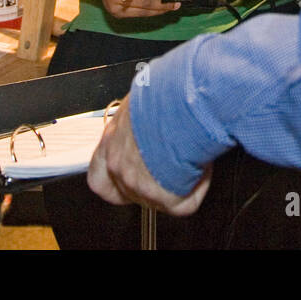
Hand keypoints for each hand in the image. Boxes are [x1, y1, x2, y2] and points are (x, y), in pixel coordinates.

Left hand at [88, 95, 211, 214]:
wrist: (182, 104)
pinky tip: (201, 167)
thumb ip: (136, 121)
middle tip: (169, 164)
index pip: (99, 180)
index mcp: (110, 144)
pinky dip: (197, 188)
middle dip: (151, 181)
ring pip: (158, 199)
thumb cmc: (162, 95)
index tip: (128, 175)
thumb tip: (148, 118)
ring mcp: (140, 187)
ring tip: (188, 157)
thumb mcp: (139, 103)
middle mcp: (120, 168)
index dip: (114, 183)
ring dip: (176, 182)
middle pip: (130, 192)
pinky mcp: (167, 199)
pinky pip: (185, 204)